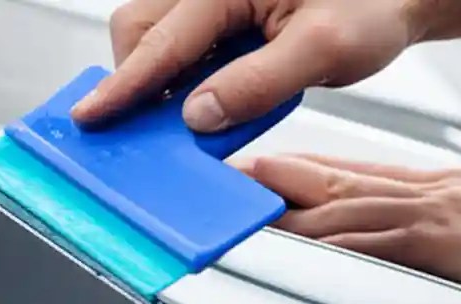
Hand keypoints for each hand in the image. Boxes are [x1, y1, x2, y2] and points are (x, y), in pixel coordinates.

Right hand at [71, 0, 460, 131]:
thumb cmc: (370, 6)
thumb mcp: (323, 50)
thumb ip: (257, 84)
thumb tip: (198, 116)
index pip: (162, 41)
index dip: (124, 86)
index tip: (91, 117)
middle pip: (142, 32)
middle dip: (139, 82)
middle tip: (152, 134)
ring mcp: (214, 0)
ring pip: (158, 39)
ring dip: (164, 83)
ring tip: (189, 123)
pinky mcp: (224, 17)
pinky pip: (186, 46)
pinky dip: (187, 79)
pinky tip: (213, 105)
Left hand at [234, 155, 460, 303]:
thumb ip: (448, 225)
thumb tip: (417, 239)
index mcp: (442, 186)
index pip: (361, 171)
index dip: (310, 170)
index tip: (270, 171)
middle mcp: (429, 191)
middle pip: (340, 178)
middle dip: (282, 177)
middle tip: (231, 180)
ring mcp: (431, 214)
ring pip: (341, 203)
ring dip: (286, 205)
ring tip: (240, 207)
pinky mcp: (436, 245)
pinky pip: (365, 241)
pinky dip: (322, 241)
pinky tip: (290, 244)